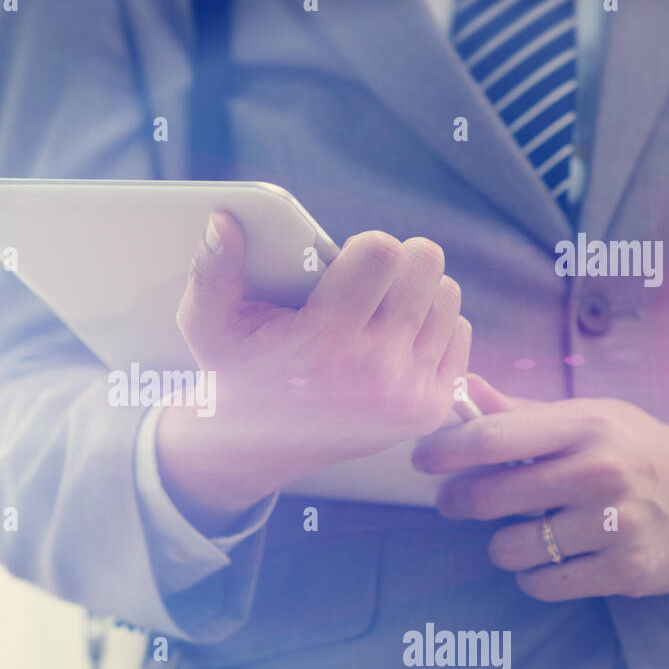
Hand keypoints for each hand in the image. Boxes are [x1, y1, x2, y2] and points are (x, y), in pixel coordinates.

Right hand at [157, 211, 470, 531]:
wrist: (259, 447)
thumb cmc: (238, 372)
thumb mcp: (209, 325)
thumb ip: (211, 270)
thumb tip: (223, 221)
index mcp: (325, 345)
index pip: (382, 252)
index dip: (365, 246)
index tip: (346, 262)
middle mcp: (376, 373)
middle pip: (428, 265)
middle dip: (399, 261)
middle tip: (368, 280)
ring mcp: (410, 394)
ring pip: (448, 296)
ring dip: (418, 293)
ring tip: (378, 311)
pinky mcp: (432, 408)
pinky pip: (460, 332)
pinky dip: (433, 327)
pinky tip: (393, 339)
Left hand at [412, 375, 668, 600]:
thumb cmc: (633, 447)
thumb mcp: (584, 416)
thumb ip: (517, 412)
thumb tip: (459, 387)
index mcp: (583, 427)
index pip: (492, 438)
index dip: (444, 451)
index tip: (422, 460)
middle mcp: (598, 473)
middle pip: (489, 497)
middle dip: (458, 501)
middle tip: (455, 501)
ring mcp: (615, 526)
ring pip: (510, 548)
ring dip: (501, 543)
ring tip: (519, 530)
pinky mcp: (627, 572)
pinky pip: (542, 583)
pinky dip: (532, 574)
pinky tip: (548, 557)